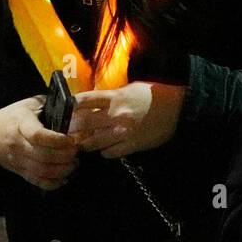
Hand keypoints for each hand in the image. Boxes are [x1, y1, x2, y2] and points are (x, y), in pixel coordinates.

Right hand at [0, 97, 79, 190]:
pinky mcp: (19, 171)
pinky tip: (65, 177)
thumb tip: (76, 108)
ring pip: (41, 171)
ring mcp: (17, 160)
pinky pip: (36, 181)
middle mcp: (17, 144)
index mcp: (20, 123)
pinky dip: (53, 183)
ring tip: (74, 162)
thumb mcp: (31, 104)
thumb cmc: (15, 115)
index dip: (57, 140)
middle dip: (65, 156)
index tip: (71, 139)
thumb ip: (51, 105)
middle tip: (77, 151)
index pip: (37, 135)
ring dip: (63, 170)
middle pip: (42, 156)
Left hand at [67, 81, 185, 157]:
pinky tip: (105, 149)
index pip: (83, 100)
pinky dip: (104, 152)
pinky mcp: (132, 144)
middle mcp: (116, 115)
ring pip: (93, 142)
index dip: (69, 106)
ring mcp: (124, 132)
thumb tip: (92, 104)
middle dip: (70, 129)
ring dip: (85, 144)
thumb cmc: (155, 95)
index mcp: (115, 97)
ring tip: (81, 144)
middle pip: (83, 123)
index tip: (62, 111)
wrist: (179, 107)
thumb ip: (111, 97)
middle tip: (65, 132)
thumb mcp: (130, 89)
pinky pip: (110, 153)